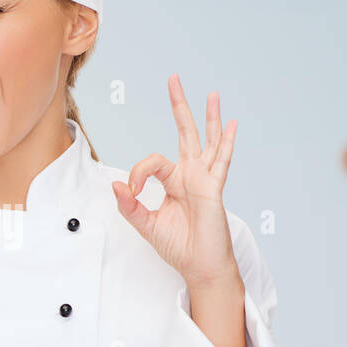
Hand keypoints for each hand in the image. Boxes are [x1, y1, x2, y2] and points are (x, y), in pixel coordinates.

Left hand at [112, 75, 241, 292]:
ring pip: (207, 141)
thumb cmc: (178, 246)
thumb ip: (130, 205)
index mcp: (173, 182)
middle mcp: (190, 175)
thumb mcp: (145, 225)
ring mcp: (204, 179)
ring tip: (211, 94)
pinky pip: (222, 162)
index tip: (130, 189)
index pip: (152, 162)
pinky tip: (231, 124)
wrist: (200, 267)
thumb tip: (116, 184)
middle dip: (179, 106)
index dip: (137, 172)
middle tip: (173, 79)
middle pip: (185, 133)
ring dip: (209, 117)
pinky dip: (227, 142)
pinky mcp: (214, 189)